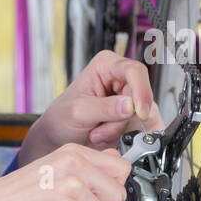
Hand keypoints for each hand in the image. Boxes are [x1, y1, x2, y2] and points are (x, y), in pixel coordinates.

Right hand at [0, 142, 131, 200]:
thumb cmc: (14, 197)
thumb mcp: (52, 168)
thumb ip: (85, 165)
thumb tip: (115, 157)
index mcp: (73, 153)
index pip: (121, 167)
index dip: (110, 186)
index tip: (94, 194)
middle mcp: (76, 166)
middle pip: (118, 195)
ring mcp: (73, 190)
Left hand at [18, 50, 165, 165]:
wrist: (59, 135)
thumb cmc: (62, 116)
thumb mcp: (78, 111)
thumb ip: (104, 108)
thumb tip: (131, 106)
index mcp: (106, 65)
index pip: (134, 71)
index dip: (141, 90)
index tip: (139, 112)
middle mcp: (120, 78)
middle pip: (139, 96)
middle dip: (120, 120)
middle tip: (99, 131)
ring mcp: (127, 97)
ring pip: (138, 115)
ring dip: (117, 130)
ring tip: (96, 133)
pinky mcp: (130, 115)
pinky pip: (136, 127)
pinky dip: (120, 136)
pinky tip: (103, 135)